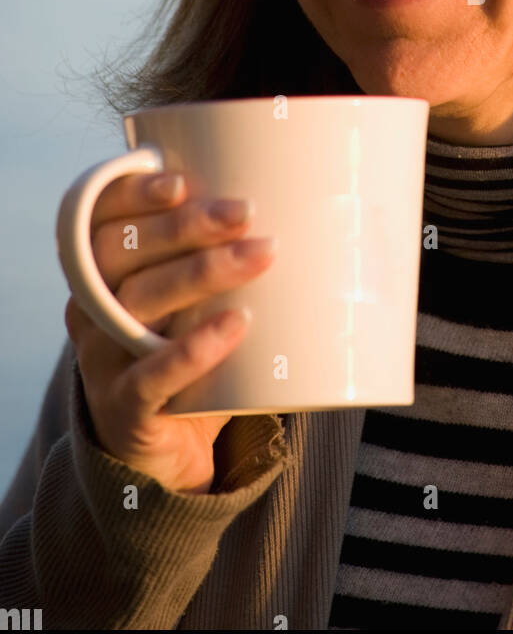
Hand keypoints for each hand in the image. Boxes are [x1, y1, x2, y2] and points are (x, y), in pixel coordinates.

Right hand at [62, 169, 274, 493]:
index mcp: (100, 273)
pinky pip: (151, 376)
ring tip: (260, 255)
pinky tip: (236, 324)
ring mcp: (102, 361)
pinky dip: (195, 348)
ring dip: (202, 273)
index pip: (101, 219)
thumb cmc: (187, 353)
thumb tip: (302, 205)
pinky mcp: (125, 409)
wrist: (164, 453)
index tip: (182, 181)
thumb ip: (218, 257)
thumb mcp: (193, 301)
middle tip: (246, 212)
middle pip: (121, 254)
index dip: (133, 195)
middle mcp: (90, 311)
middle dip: (186, 226)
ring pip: (138, 304)